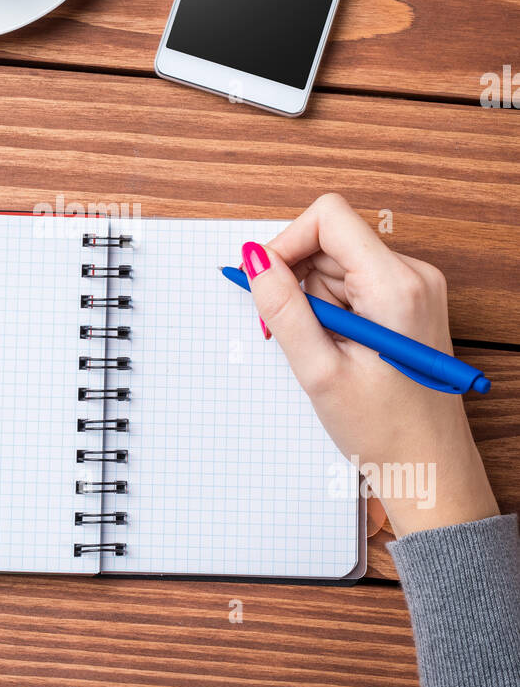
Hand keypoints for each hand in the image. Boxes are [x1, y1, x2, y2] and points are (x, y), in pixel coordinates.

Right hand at [242, 194, 498, 537]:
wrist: (429, 469)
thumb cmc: (386, 432)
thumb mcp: (320, 371)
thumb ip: (283, 308)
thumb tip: (255, 260)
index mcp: (397, 285)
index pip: (328, 217)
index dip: (286, 243)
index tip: (263, 281)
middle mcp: (413, 275)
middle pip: (331, 241)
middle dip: (296, 281)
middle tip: (284, 333)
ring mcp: (415, 288)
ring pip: (338, 265)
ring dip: (313, 301)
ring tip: (319, 352)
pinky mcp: (409, 302)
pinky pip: (354, 284)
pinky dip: (332, 310)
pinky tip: (335, 350)